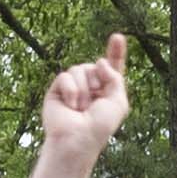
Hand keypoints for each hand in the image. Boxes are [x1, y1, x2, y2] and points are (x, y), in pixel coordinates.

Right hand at [41, 34, 128, 160]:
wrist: (77, 140)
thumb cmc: (99, 127)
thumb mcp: (119, 101)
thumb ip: (116, 76)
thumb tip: (99, 61)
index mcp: (106, 91)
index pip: (111, 69)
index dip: (116, 53)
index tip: (117, 37)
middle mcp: (90, 88)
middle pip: (95, 65)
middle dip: (97, 80)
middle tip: (93, 101)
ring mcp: (73, 89)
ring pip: (80, 68)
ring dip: (84, 88)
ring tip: (80, 108)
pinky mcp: (57, 91)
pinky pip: (65, 76)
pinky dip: (70, 89)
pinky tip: (70, 106)